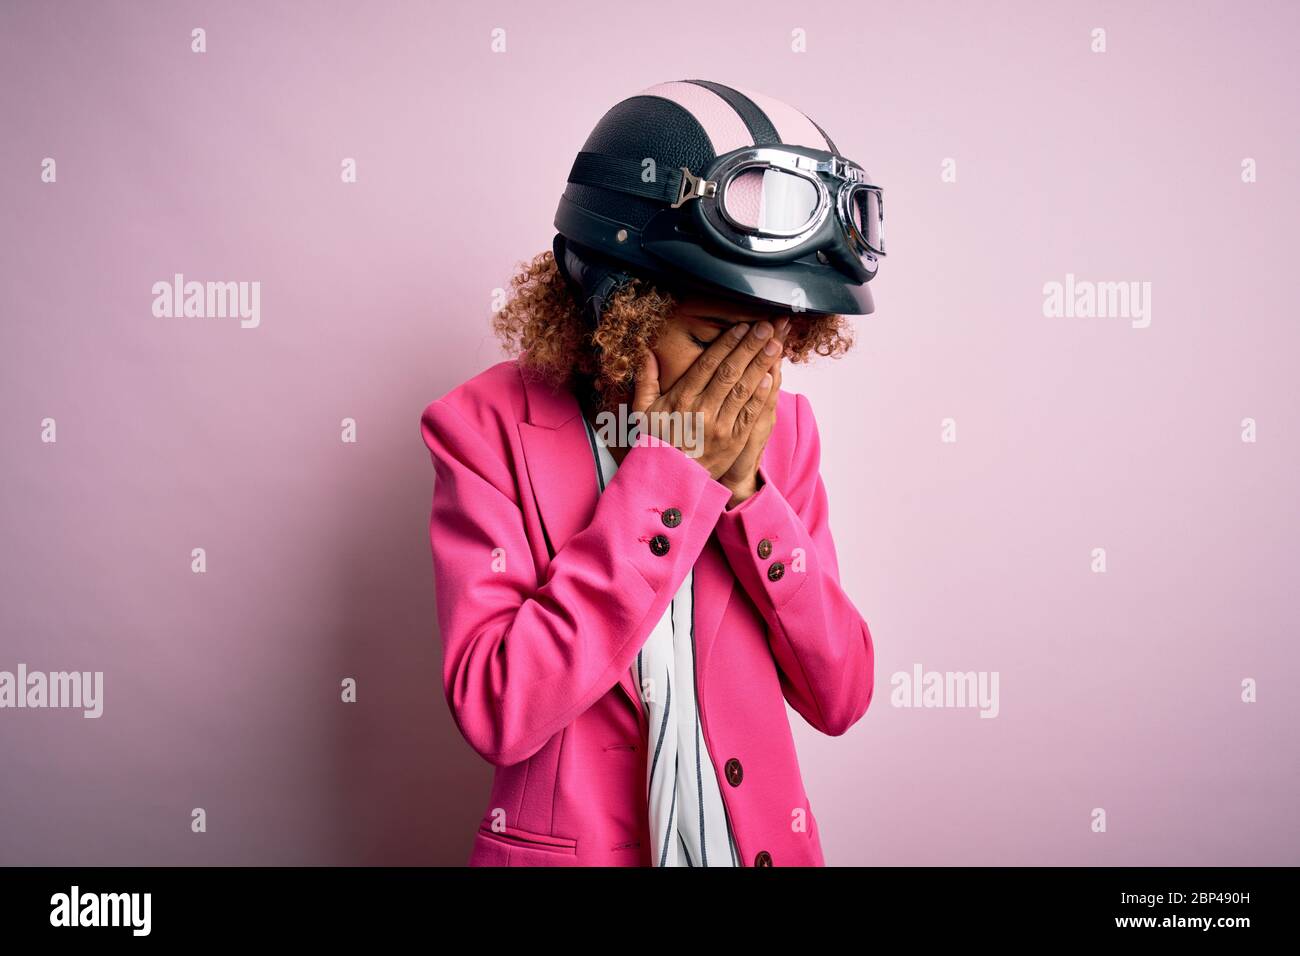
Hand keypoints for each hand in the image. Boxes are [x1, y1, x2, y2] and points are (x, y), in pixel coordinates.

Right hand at [631, 317, 785, 480]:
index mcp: (680, 399)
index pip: (708, 365)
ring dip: (761, 365)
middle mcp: (701, 410)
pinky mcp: (733, 442)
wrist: (668, 481)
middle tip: (766, 326)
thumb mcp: (642, 412)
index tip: (741, 326)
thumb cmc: (655, 444)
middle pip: (730, 372)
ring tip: (775, 344)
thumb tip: (646, 353)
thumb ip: (645, 381)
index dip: (727, 344)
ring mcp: (719, 427)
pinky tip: (771, 377)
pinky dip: (761, 395)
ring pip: (743, 390)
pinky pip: (749, 414)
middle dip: (750, 347)